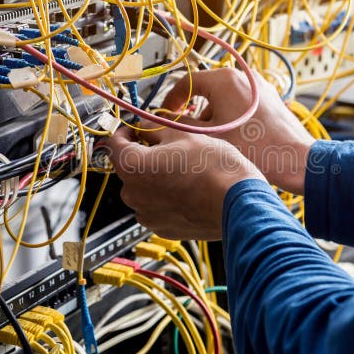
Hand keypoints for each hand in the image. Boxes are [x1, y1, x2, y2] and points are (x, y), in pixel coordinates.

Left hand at [106, 121, 265, 239]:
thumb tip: (143, 126)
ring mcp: (148, 215)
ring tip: (182, 169)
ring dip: (155, 177)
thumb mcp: (183, 134)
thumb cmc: (215, 168)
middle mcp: (134, 194)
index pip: (114, 143)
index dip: (126, 131)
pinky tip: (188, 188)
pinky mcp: (163, 228)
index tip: (137, 128)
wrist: (239, 202)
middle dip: (143, 155)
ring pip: (143, 189)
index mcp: (132, 166)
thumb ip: (154, 128)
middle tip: (168, 146)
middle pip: (129, 168)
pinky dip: (166, 197)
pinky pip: (156, 207)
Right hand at [162, 68, 314, 193]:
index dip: (171, 101)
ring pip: (224, 99)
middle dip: (194, 113)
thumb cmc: (256, 149)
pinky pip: (241, 105)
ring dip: (213, 118)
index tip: (166, 116)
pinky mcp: (269, 100)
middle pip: (205, 91)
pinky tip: (233, 142)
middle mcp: (243, 77)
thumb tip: (166, 120)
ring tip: (215, 143)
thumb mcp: (209, 138)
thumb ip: (182, 124)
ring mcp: (259, 88)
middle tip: (188, 133)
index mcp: (225, 79)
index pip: (186, 82)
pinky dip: (231, 119)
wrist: (296, 161)